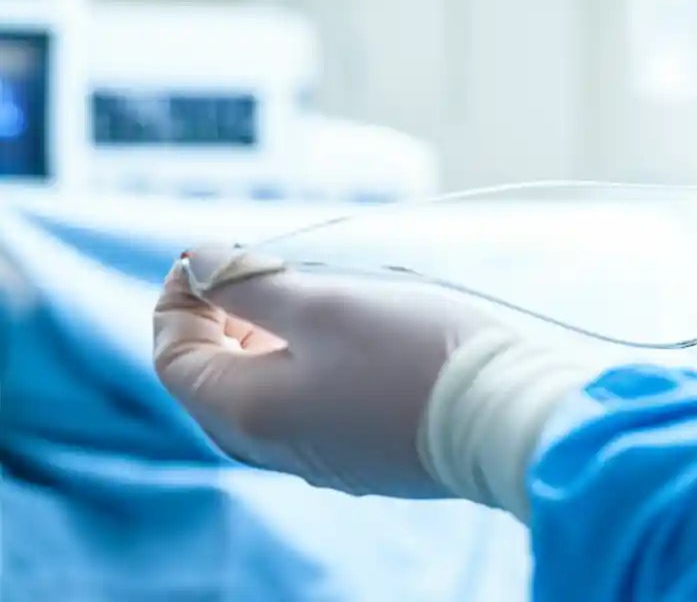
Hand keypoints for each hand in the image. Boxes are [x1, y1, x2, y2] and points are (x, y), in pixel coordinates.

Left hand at [152, 247, 497, 498]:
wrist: (502, 418)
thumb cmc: (411, 355)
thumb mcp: (322, 303)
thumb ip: (247, 283)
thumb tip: (197, 261)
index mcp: (247, 411)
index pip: (173, 357)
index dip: (178, 299)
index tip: (208, 256)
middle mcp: (274, 448)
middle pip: (212, 384)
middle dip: (219, 322)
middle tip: (251, 275)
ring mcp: (320, 460)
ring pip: (261, 400)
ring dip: (262, 346)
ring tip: (301, 301)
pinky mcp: (362, 460)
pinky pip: (305, 415)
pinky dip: (301, 372)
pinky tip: (345, 343)